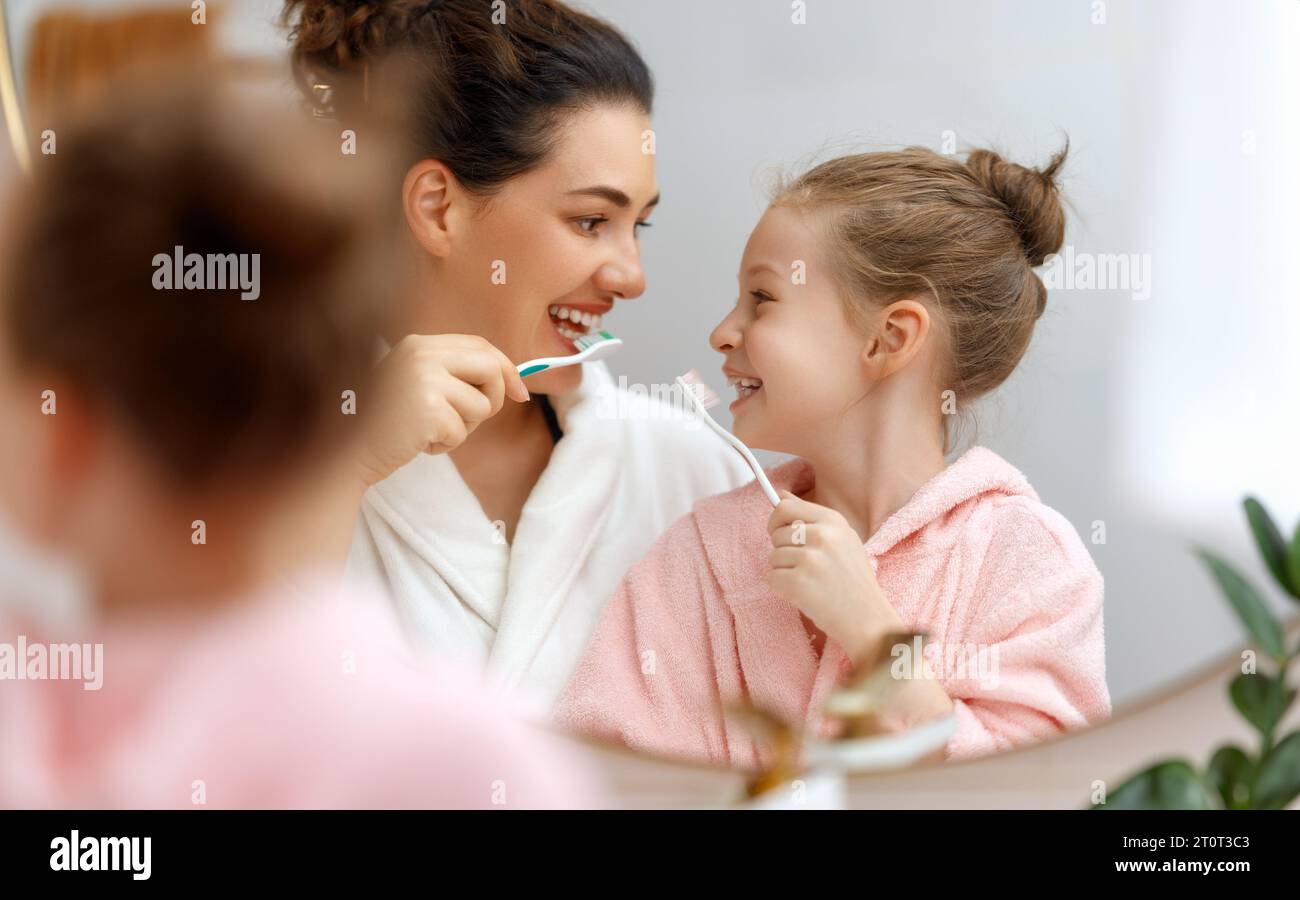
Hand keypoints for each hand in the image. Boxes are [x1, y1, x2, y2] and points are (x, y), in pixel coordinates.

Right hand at [356, 334, 528, 486]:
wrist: (345, 451)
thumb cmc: (385, 423)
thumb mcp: (416, 385)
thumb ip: (453, 375)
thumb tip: (510, 382)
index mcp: (420, 344)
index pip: (480, 345)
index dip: (506, 369)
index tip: (520, 393)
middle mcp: (422, 354)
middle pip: (491, 368)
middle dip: (494, 397)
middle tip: (472, 419)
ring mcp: (425, 380)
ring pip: (482, 406)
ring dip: (464, 428)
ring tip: (430, 431)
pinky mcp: (429, 410)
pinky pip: (462, 432)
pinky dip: (446, 445)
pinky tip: (419, 443)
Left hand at [766, 488, 902, 661]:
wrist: (868, 619)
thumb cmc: (853, 580)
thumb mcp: (842, 539)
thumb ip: (811, 517)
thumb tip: (781, 495)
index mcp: (833, 521)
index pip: (786, 507)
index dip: (777, 521)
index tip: (779, 532)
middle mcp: (822, 535)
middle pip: (776, 534)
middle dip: (783, 551)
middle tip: (805, 567)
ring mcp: (810, 559)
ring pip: (773, 557)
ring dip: (784, 572)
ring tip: (810, 582)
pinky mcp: (798, 582)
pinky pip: (771, 578)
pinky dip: (781, 589)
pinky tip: (803, 594)